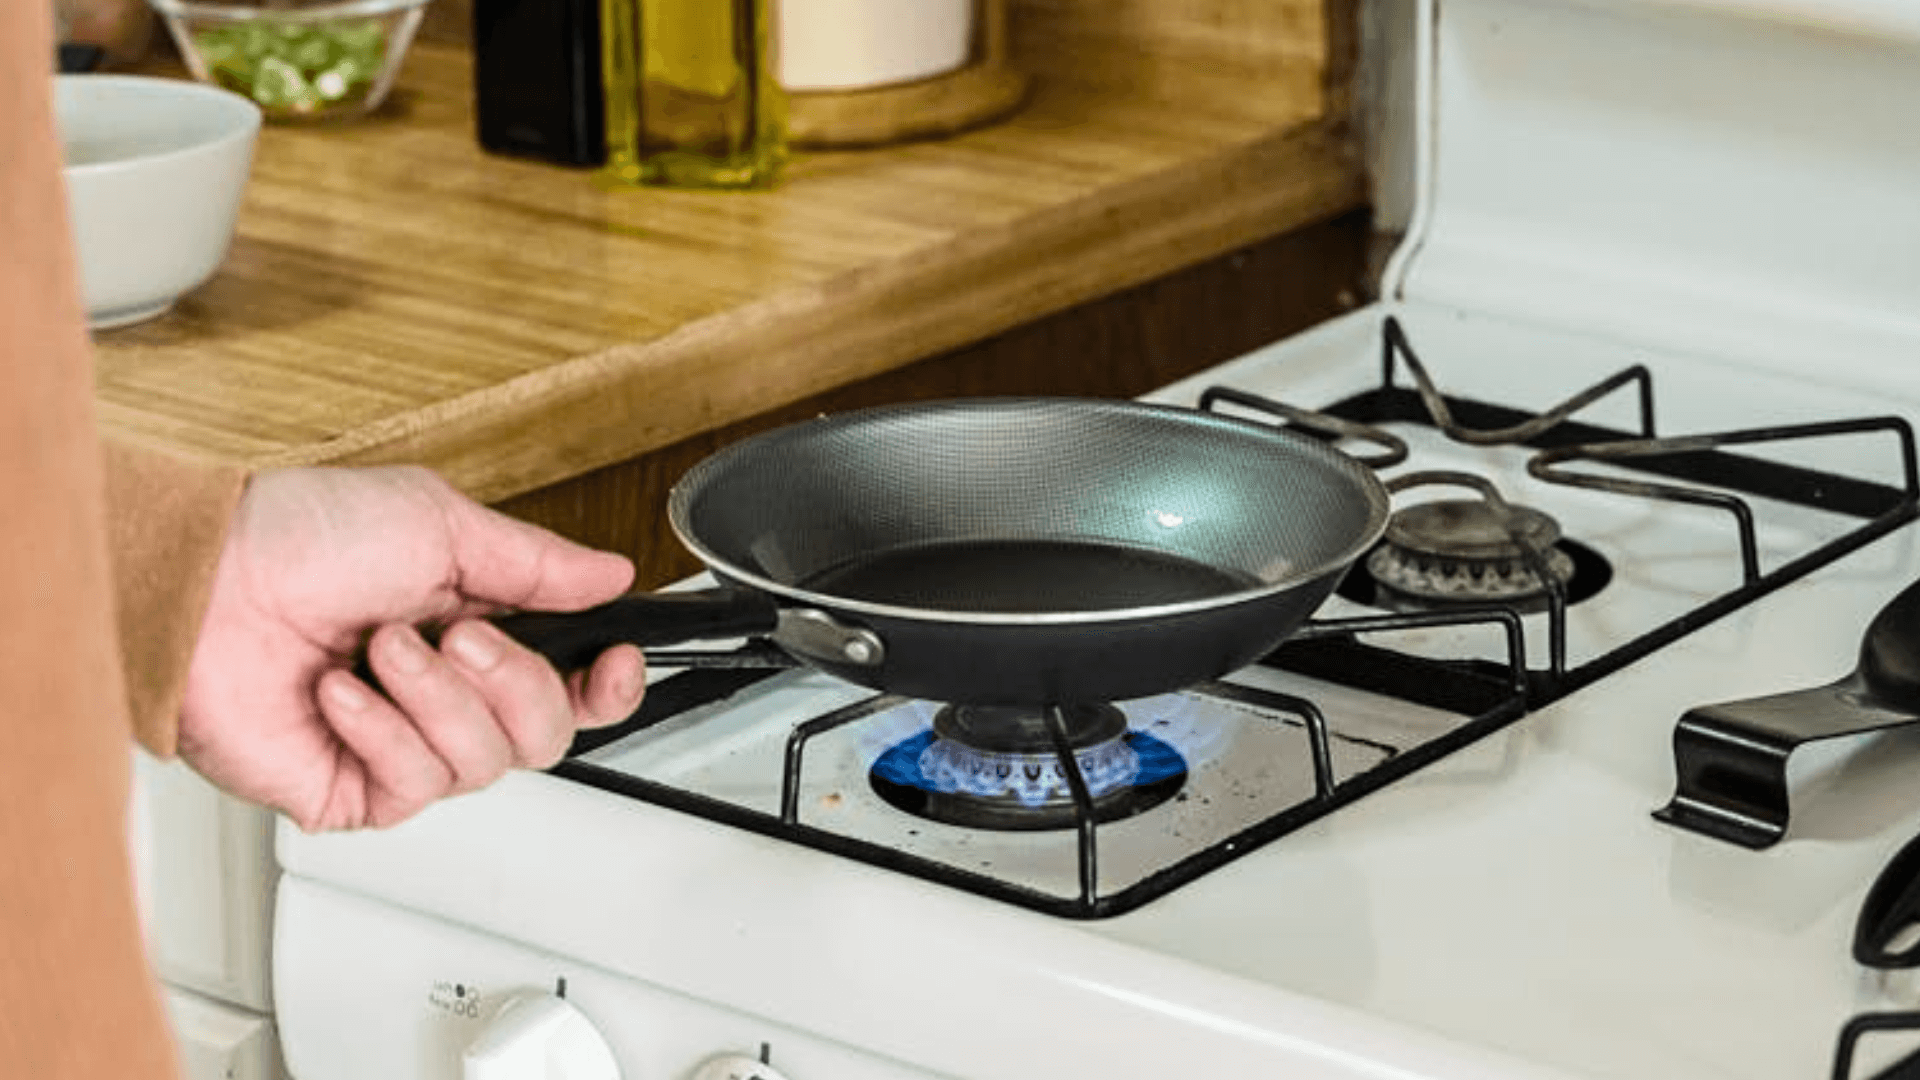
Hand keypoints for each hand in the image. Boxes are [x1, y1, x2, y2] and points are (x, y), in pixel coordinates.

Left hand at [177, 466, 644, 830]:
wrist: (205, 582)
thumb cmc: (300, 537)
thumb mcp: (441, 523)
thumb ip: (538, 562)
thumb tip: (611, 574)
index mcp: (478, 629)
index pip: (574, 685)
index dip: (610, 685)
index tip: (616, 660)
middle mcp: (446, 694)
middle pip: (546, 733)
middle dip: (512, 683)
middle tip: (459, 636)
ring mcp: (401, 744)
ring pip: (484, 762)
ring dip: (435, 699)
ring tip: (380, 649)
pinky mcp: (354, 789)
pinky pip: (415, 784)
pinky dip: (381, 730)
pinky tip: (341, 690)